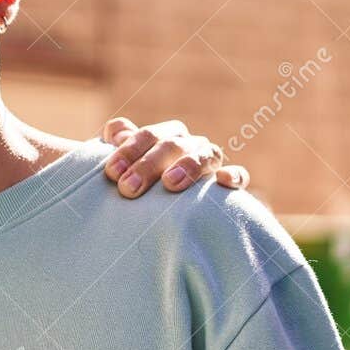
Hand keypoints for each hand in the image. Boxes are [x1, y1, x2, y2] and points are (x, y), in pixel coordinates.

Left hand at [99, 117, 249, 197]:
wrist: (166, 214)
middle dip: (148, 165)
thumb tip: (116, 135)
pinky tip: (223, 181)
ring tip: (170, 184)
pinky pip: (238, 175)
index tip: (111, 171)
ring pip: (204, 154)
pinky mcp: (229, 182)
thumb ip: (115, 148)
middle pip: (171, 145)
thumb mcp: (120, 169)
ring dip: (187, 166)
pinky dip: (234, 175)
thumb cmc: (134, 187)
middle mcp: (186, 144)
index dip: (128, 149)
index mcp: (160, 137)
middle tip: (128, 188)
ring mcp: (208, 161)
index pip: (146, 136)